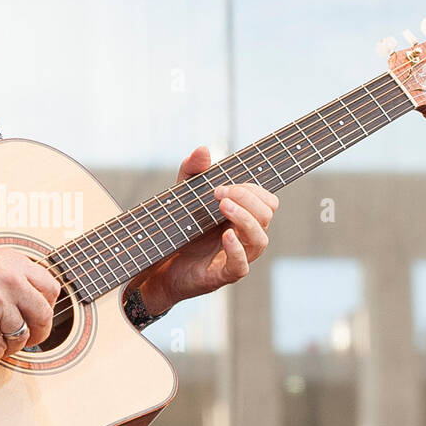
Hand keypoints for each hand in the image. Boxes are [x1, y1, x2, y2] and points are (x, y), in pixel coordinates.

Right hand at [0, 235, 61, 362]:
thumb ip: (14, 275)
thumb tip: (30, 297)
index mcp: (16, 264)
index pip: (50, 289)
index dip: (48, 305)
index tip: (40, 313)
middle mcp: (11, 283)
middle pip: (43, 315)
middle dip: (40, 331)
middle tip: (33, 337)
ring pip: (21, 335)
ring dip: (14, 345)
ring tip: (5, 344)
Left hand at [134, 145, 277, 315]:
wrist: (159, 264)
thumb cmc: (179, 229)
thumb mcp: (182, 194)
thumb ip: (191, 170)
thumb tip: (204, 150)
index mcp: (243, 216)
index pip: (266, 201)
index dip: (251, 190)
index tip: (221, 185)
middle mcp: (245, 236)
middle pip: (267, 215)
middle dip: (247, 199)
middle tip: (218, 193)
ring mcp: (237, 256)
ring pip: (260, 239)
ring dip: (245, 219)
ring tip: (223, 206)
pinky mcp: (224, 275)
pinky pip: (242, 265)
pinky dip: (237, 249)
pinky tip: (226, 235)